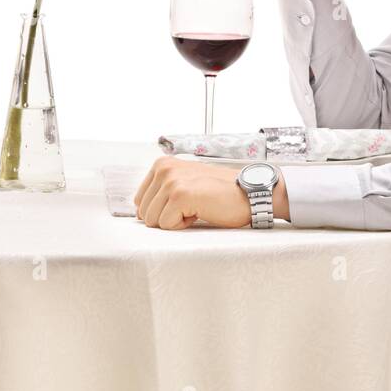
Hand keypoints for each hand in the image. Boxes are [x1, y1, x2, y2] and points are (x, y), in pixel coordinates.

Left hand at [133, 156, 288, 229]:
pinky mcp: (180, 195)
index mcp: (162, 165)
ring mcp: (171, 181)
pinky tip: (201, 211)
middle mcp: (164, 169)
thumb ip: (163, 191)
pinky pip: (167, 225)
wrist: (250, 193)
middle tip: (194, 206)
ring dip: (177, 221)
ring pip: (153, 220)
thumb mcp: (187, 183)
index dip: (163, 211)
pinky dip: (185, 225)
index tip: (186, 203)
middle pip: (144, 213)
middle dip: (168, 217)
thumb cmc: (222, 193)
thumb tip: (141, 214)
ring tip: (198, 207)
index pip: (140, 202)